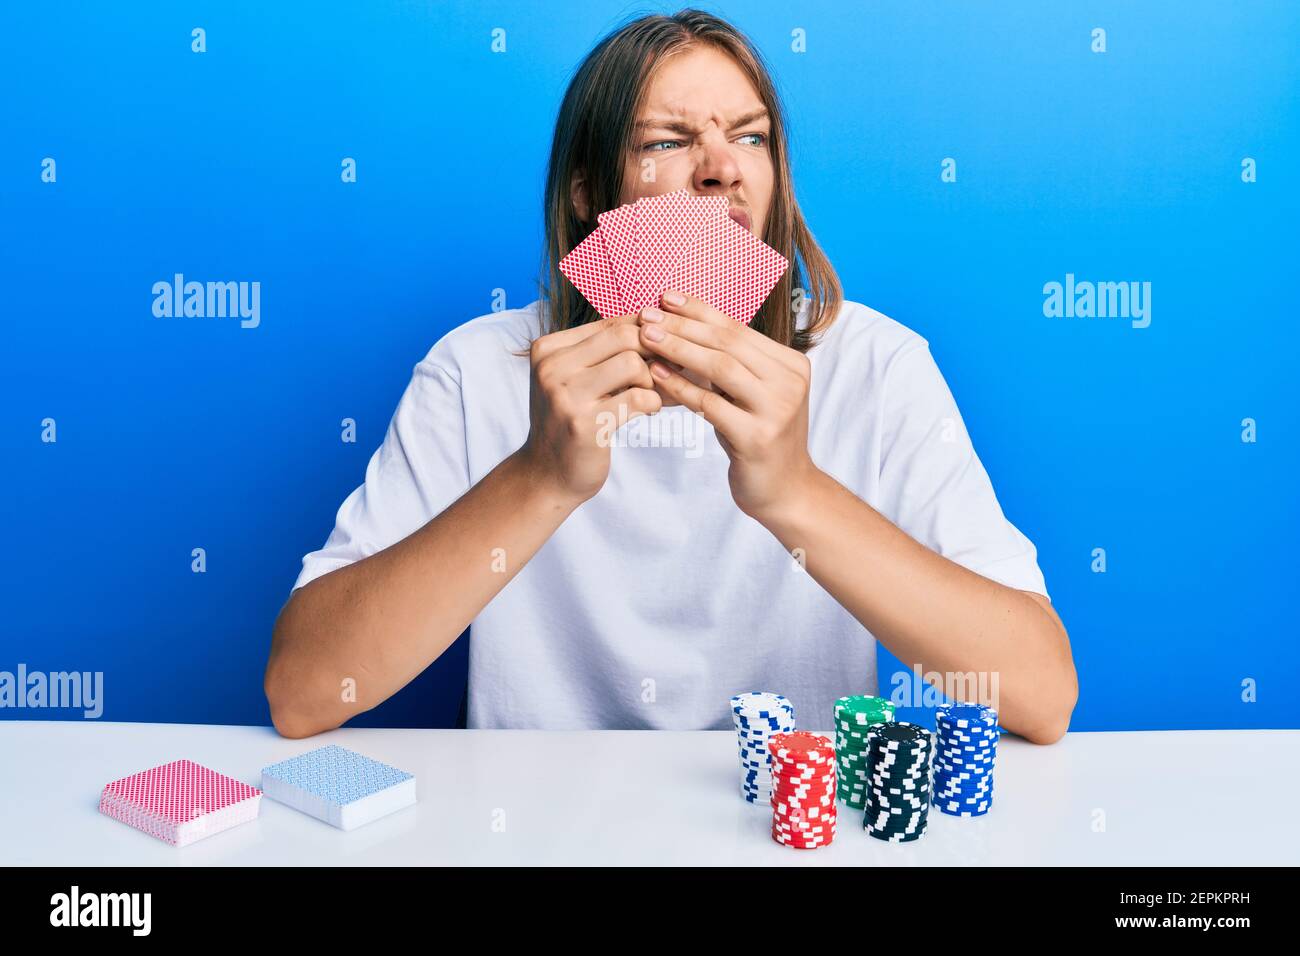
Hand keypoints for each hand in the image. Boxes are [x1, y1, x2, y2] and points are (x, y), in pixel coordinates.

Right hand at [519, 313, 663, 503]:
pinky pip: (638, 399)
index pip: (611, 324)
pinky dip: (653, 404)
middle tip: (666, 372)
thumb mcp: (576, 378)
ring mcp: (564, 396)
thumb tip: (657, 322)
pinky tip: (648, 412)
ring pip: (632, 364)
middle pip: (624, 336)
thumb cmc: (570, 420)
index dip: (646, 334)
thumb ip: (605, 351)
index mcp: (548, 348)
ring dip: (652, 381)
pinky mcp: (583, 425)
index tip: (664, 351)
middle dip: (654, 353)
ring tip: (649, 395)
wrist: (547, 474)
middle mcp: (551, 367)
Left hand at [636, 291, 818, 521]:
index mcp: (791, 364)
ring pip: (721, 367)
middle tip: (647, 315)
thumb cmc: (758, 436)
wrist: (784, 490)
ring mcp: (777, 409)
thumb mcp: (751, 394)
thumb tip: (680, 324)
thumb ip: (730, 363)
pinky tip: (656, 375)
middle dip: (683, 325)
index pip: (738, 328)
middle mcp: (790, 382)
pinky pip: (711, 404)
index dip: (699, 310)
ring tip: (646, 338)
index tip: (665, 298)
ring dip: (678, 349)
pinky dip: (680, 387)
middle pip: (728, 342)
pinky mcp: (758, 437)